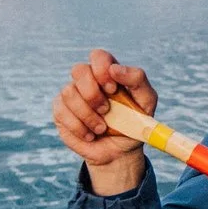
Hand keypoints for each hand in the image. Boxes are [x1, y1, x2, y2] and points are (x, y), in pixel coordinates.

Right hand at [53, 49, 156, 193]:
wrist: (119, 152)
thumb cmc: (134, 123)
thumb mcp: (146, 103)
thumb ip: (137, 80)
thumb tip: (115, 69)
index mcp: (108, 73)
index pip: (98, 56)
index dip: (101, 69)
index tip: (112, 89)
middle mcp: (87, 80)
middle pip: (79, 70)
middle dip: (92, 93)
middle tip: (106, 110)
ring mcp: (72, 95)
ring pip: (68, 92)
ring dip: (87, 115)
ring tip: (101, 128)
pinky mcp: (61, 111)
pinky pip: (62, 112)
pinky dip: (79, 127)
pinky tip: (90, 135)